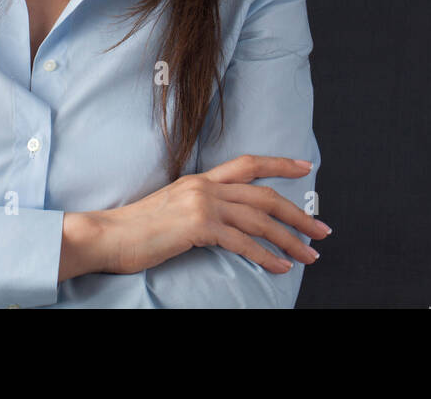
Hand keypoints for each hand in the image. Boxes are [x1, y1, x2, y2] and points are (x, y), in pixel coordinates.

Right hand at [86, 154, 327, 276]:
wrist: (108, 234)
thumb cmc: (137, 229)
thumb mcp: (172, 208)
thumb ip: (199, 208)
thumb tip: (225, 222)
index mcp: (199, 179)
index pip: (247, 164)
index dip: (279, 163)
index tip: (306, 166)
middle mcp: (204, 186)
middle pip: (263, 195)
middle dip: (298, 213)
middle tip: (323, 230)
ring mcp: (201, 204)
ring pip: (259, 220)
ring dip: (290, 239)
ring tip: (310, 256)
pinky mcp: (198, 226)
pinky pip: (242, 242)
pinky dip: (266, 255)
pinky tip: (280, 267)